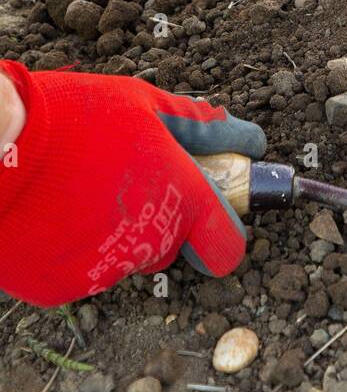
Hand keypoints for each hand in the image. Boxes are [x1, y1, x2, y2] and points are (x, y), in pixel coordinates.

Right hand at [0, 63, 265, 306]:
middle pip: (170, 245)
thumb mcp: (144, 103)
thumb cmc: (72, 118)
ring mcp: (105, 271)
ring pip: (125, 257)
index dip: (222, 232)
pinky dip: (73, 247)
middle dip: (159, 217)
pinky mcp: (61, 288)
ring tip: (80, 187)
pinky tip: (55, 211)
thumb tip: (247, 138)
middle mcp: (150, 243)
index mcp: (181, 199)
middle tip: (125, 178)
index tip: (210, 213)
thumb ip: (200, 126)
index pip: (226, 248)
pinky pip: (81, 269)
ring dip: (114, 230)